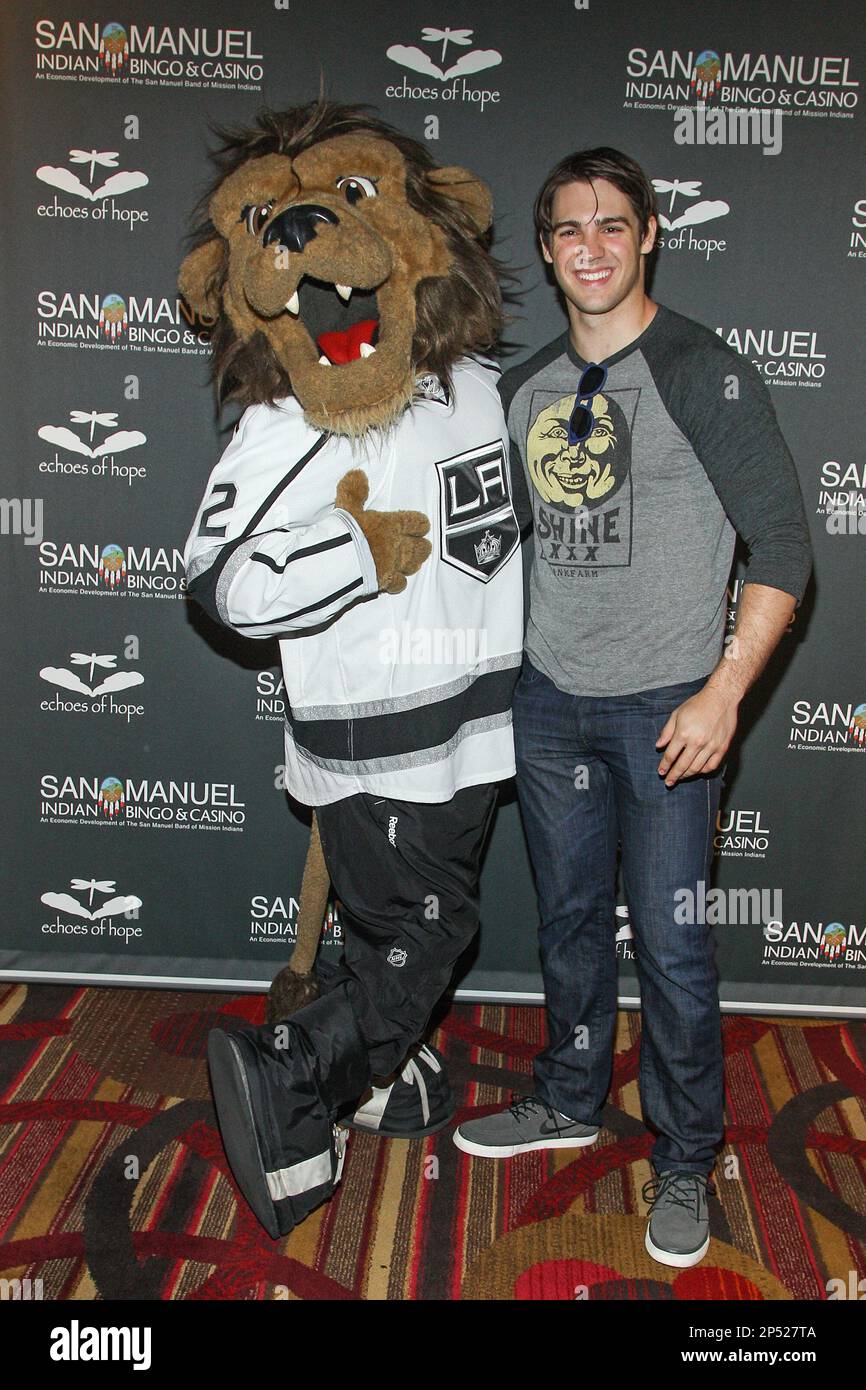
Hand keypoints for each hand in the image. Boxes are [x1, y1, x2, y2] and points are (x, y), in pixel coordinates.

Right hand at [334, 469, 431, 594]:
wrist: (338, 562)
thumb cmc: (344, 531)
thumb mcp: (346, 505)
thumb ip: (354, 491)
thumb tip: (358, 474)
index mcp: (392, 524)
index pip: (419, 523)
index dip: (419, 524)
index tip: (416, 525)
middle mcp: (399, 546)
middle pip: (423, 548)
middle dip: (420, 547)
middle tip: (414, 545)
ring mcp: (394, 566)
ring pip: (414, 566)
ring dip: (411, 564)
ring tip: (405, 563)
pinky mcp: (386, 583)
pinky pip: (400, 585)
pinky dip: (397, 583)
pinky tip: (391, 581)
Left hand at [655, 686, 737, 786]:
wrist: (722, 698)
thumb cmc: (698, 704)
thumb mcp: (677, 714)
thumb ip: (667, 731)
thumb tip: (658, 746)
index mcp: (684, 733)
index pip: (670, 756)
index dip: (664, 766)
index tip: (661, 772)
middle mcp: (697, 742)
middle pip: (682, 766)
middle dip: (673, 776)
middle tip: (668, 782)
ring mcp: (711, 746)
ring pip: (696, 768)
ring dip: (687, 775)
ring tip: (681, 778)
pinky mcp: (722, 748)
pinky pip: (711, 766)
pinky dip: (703, 771)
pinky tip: (697, 771)